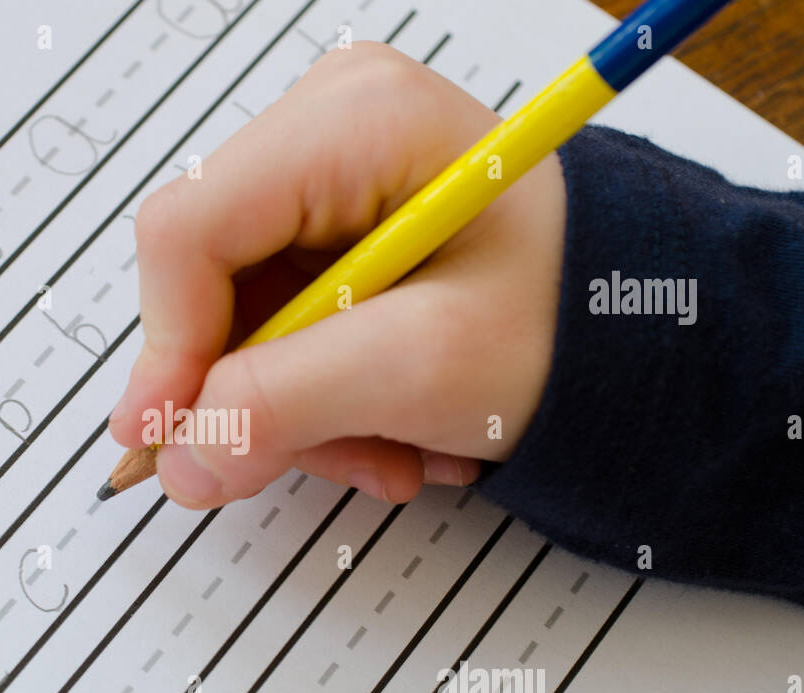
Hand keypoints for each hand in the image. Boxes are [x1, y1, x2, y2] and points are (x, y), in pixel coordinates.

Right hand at [109, 41, 565, 508]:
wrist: (636, 328)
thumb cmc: (569, 318)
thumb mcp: (423, 368)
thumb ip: (285, 407)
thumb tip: (182, 456)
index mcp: (353, 122)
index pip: (188, 232)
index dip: (167, 349)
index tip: (175, 441)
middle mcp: (328, 132)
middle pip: (209, 283)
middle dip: (258, 392)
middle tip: (326, 459)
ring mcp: (328, 182)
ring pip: (239, 321)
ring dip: (301, 410)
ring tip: (389, 452)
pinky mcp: (334, 231)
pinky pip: (277, 329)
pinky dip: (320, 396)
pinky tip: (389, 423)